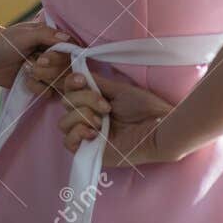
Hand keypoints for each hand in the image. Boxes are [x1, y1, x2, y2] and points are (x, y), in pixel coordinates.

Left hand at [0, 20, 71, 89]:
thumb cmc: (5, 40)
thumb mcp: (26, 34)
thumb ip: (47, 35)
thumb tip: (68, 38)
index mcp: (55, 42)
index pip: (73, 52)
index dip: (61, 58)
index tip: (43, 57)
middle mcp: (55, 57)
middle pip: (68, 70)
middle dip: (49, 70)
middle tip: (32, 62)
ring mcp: (48, 73)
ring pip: (60, 83)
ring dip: (43, 79)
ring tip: (27, 70)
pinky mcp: (39, 85)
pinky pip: (48, 93)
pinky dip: (36, 88)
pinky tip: (24, 80)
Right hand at [54, 69, 173, 163]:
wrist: (158, 127)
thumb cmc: (145, 109)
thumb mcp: (118, 90)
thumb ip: (96, 82)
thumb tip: (78, 70)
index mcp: (94, 103)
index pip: (69, 91)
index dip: (70, 83)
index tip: (82, 80)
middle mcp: (89, 118)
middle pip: (65, 104)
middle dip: (83, 100)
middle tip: (106, 106)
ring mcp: (88, 136)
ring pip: (63, 123)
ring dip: (81, 116)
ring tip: (102, 121)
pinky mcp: (90, 152)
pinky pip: (68, 142)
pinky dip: (78, 132)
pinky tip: (95, 131)